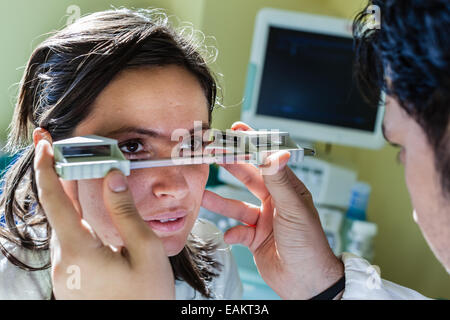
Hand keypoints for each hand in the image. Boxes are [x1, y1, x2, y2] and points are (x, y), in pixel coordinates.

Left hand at [33, 130, 173, 298]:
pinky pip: (70, 241)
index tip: (44, 143)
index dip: (47, 167)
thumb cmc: (146, 297)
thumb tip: (113, 176)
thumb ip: (126, 212)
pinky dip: (77, 220)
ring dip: (70, 200)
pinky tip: (94, 215)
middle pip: (57, 210)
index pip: (54, 200)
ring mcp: (64, 273)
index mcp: (79, 251)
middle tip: (63, 151)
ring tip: (84, 179)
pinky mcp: (70, 279)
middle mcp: (63, 261)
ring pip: (64, 226)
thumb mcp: (146, 251)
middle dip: (59, 179)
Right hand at [201, 122, 343, 298]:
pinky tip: (230, 236)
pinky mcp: (255, 238)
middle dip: (231, 166)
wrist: (307, 282)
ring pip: (237, 205)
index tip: (237, 130)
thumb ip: (280, 182)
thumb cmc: (309, 245)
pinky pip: (238, 231)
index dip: (253, 145)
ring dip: (221, 201)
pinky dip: (232, 233)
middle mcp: (275, 202)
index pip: (268, 161)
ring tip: (204, 193)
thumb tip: (275, 153)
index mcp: (288, 190)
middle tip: (213, 154)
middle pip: (248, 178)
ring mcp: (264, 220)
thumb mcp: (293, 209)